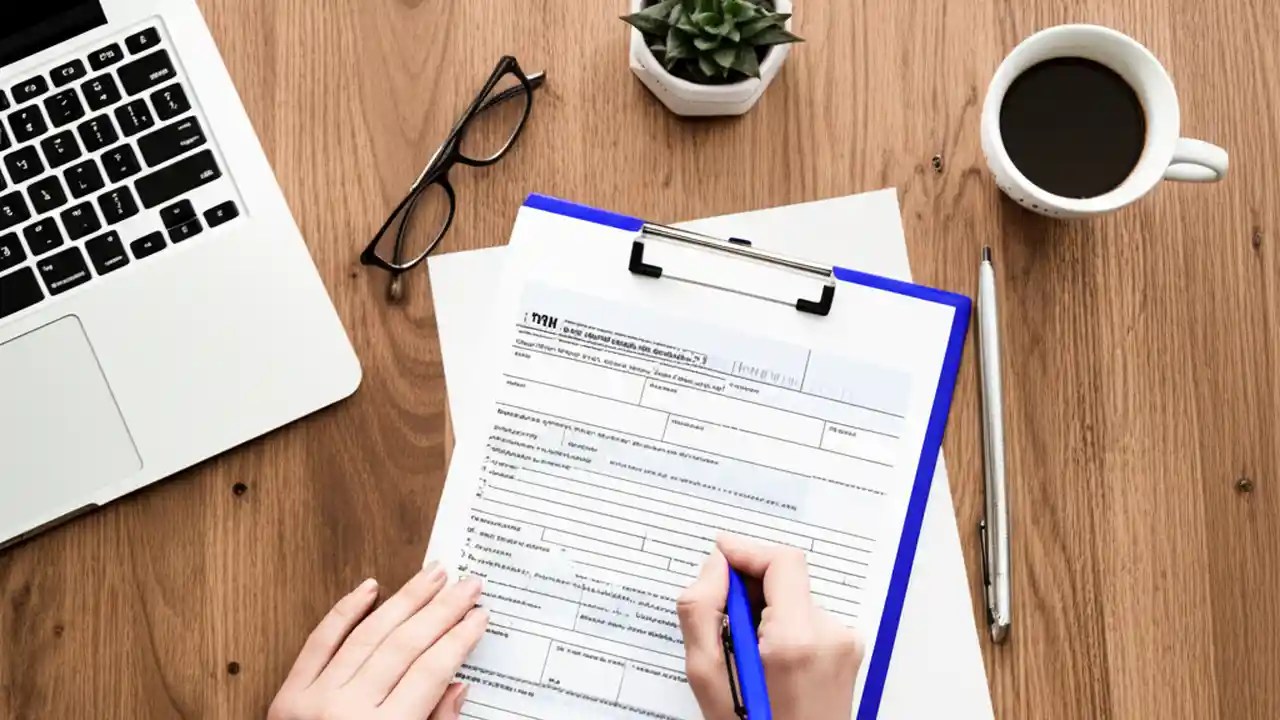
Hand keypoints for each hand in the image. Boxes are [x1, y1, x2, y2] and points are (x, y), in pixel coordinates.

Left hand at [268, 563, 488, 719]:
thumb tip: (458, 685)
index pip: (431, 672)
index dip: (459, 640)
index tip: (480, 616)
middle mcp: (347, 712)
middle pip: (405, 646)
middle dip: (441, 611)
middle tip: (467, 584)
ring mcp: (314, 701)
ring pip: (368, 635)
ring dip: (404, 600)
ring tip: (432, 576)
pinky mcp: (288, 697)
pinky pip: (319, 643)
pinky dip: (344, 611)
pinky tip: (369, 587)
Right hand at [677, 535, 862, 719]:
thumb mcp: (708, 680)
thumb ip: (701, 613)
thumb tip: (713, 568)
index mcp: (797, 639)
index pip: (781, 561)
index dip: (746, 552)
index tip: (718, 555)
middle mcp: (831, 636)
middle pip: (786, 580)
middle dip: (748, 589)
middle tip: (719, 620)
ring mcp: (844, 646)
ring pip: (793, 602)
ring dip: (763, 613)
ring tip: (743, 656)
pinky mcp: (846, 655)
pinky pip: (806, 623)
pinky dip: (780, 630)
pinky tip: (764, 665)